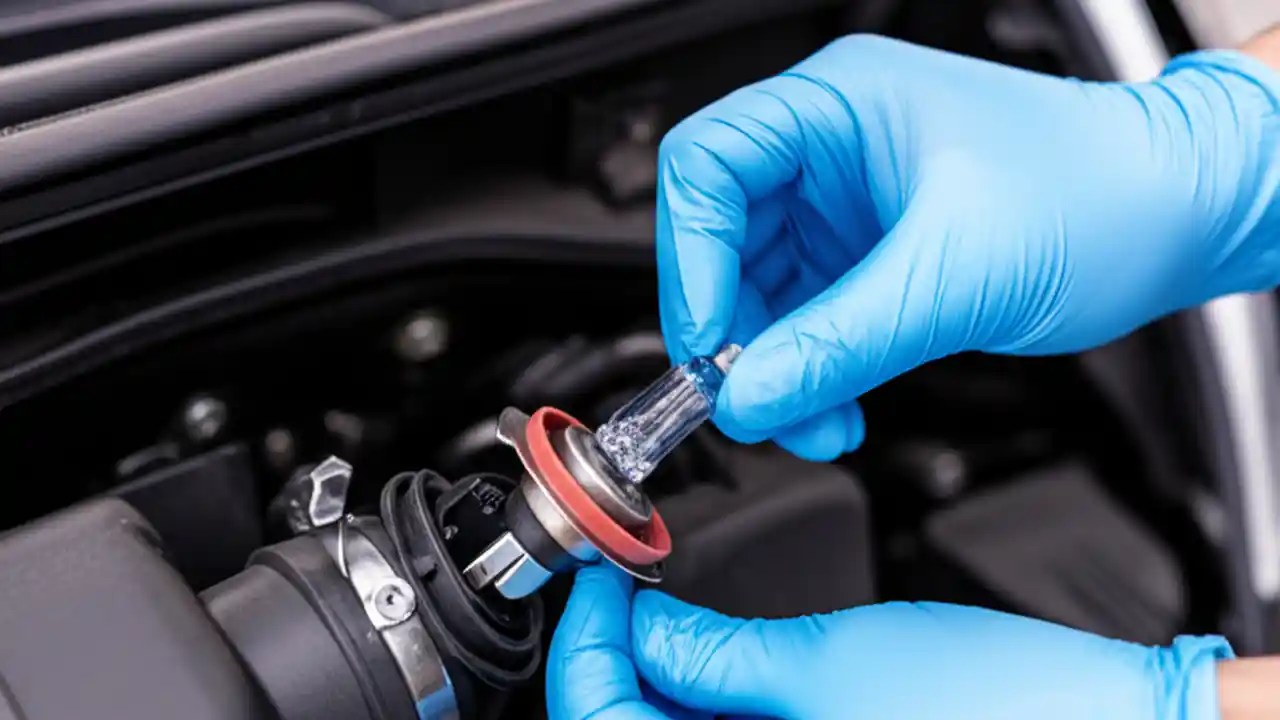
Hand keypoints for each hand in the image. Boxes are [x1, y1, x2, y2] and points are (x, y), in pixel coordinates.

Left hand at [547, 565, 1231, 719]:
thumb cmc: (1003, 713)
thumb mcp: (833, 661)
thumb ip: (717, 651)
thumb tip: (642, 624)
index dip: (583, 651)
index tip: (598, 580)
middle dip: (610, 664)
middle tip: (619, 587)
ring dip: (653, 679)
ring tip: (657, 604)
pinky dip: (707, 699)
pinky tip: (710, 650)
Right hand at [656, 35, 1279, 459]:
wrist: (1179, 217)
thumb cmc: (1100, 193)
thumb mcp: (954, 276)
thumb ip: (837, 343)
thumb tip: (748, 396)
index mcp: (837, 106)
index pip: (707, 167)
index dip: (692, 259)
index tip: (710, 342)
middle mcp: (830, 150)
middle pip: (723, 239)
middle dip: (736, 330)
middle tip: (751, 396)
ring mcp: (847, 206)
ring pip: (762, 292)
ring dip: (776, 365)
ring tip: (810, 417)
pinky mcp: (870, 258)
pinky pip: (808, 318)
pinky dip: (810, 370)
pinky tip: (833, 405)